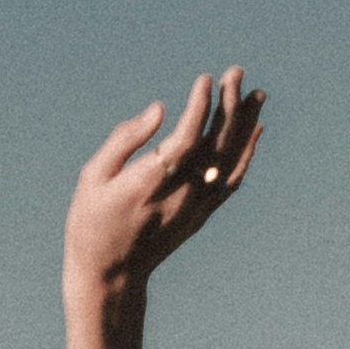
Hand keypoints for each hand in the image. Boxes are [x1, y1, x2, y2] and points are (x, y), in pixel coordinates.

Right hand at [63, 70, 267, 310]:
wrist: (110, 275)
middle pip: (216, 143)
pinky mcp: (202, 215)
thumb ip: (126, 140)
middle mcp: (180, 193)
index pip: (187, 137)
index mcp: (150, 181)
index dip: (201, 106)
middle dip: (229, 104)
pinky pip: (232, 181)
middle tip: (236, 72)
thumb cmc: (91, 222)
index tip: (206, 79)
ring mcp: (195, 206)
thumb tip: (159, 108)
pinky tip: (255, 132)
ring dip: (246, 125)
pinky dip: (247, 155)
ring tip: (258, 94)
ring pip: (230, 159)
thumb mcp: (94, 177)